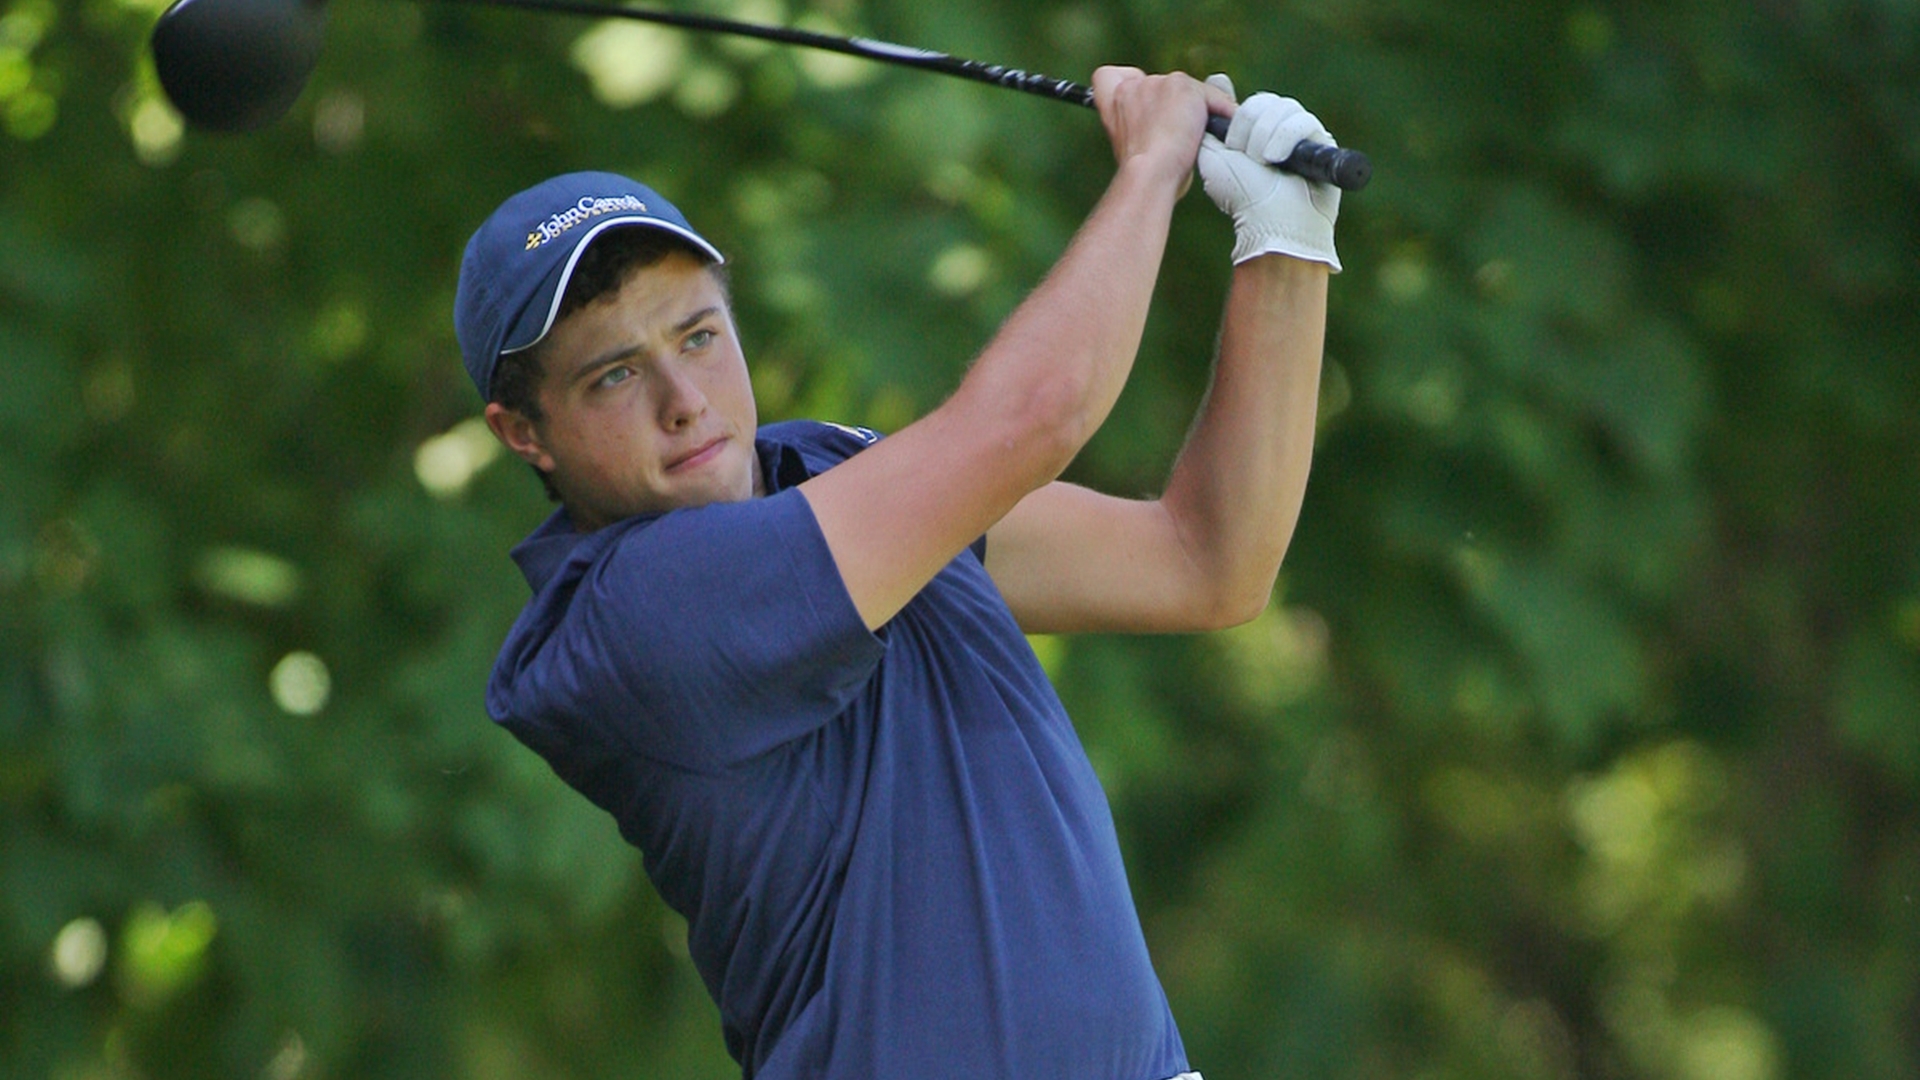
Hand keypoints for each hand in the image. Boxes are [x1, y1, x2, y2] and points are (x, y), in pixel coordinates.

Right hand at [1090, 67, 1225, 195]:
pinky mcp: (1180, 85)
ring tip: (1198, 137)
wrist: (1149, 173)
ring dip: (1198, 110)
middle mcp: (1131, 89)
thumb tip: (1182, 132)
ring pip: (1189, 89)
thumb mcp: (1139, 152)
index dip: (1126, 82)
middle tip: (1182, 132)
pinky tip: (1216, 130)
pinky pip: (1211, 95)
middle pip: (1162, 85)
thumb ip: (1152, 131)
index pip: (1107, 77)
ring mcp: (1156, 84)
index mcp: (1114, 106)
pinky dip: (1219, 110)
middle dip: (1175, 104)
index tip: (1140, 98)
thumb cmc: (1145, 174)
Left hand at [1197, 74, 1341, 269]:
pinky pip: (1303, 120)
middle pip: (1266, 102)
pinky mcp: (1322, 141)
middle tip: (1249, 156)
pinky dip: (1285, 138)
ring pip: (1284, 108)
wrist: (1271, 221)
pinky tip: (1277, 158)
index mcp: (1256, 132)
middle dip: (1251, 129)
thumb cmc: (1241, 195)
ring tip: (1264, 162)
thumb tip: (1218, 77)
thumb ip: (1213, 119)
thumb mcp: (1215, 154)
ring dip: (1266, 136)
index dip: (1240, 120)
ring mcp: (1303, 134)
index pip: (1251, 104)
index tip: (1233, 146)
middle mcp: (1281, 130)